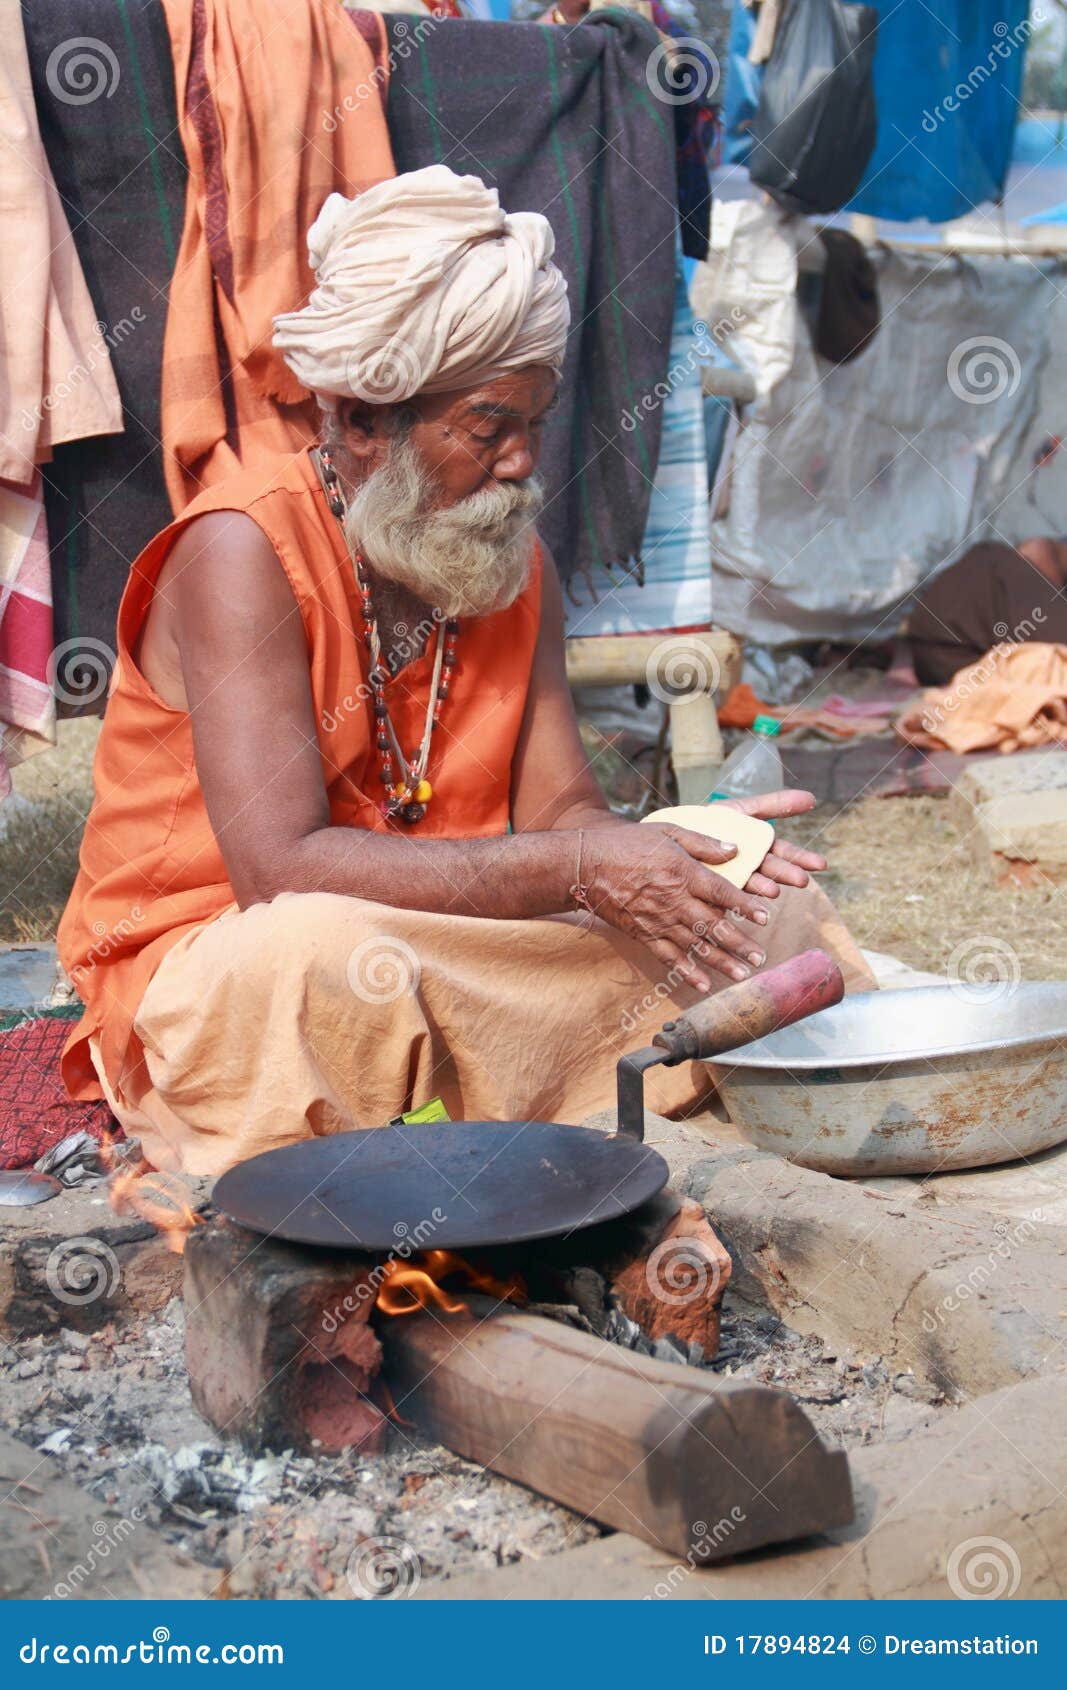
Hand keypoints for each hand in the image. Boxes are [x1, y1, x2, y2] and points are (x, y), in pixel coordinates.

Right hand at [578, 824, 770, 992]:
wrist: (585, 866)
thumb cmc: (627, 844)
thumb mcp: (667, 831)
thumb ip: (703, 842)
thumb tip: (736, 849)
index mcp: (684, 874)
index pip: (723, 893)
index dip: (746, 905)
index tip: (765, 917)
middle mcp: (675, 901)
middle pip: (714, 926)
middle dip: (740, 942)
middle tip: (761, 956)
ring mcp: (659, 921)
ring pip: (696, 946)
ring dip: (721, 962)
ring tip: (742, 974)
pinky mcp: (644, 934)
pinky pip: (669, 958)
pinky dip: (687, 972)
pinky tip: (704, 984)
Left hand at [720, 790, 826, 896]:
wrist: (672, 834)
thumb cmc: (710, 821)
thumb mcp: (743, 809)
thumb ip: (775, 804)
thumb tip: (813, 798)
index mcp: (758, 846)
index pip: (785, 853)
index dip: (801, 858)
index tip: (821, 865)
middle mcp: (748, 864)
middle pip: (772, 870)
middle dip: (787, 875)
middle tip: (801, 880)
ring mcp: (732, 878)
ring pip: (753, 884)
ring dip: (765, 887)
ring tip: (773, 890)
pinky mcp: (715, 889)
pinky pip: (729, 893)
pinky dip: (739, 897)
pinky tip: (744, 900)